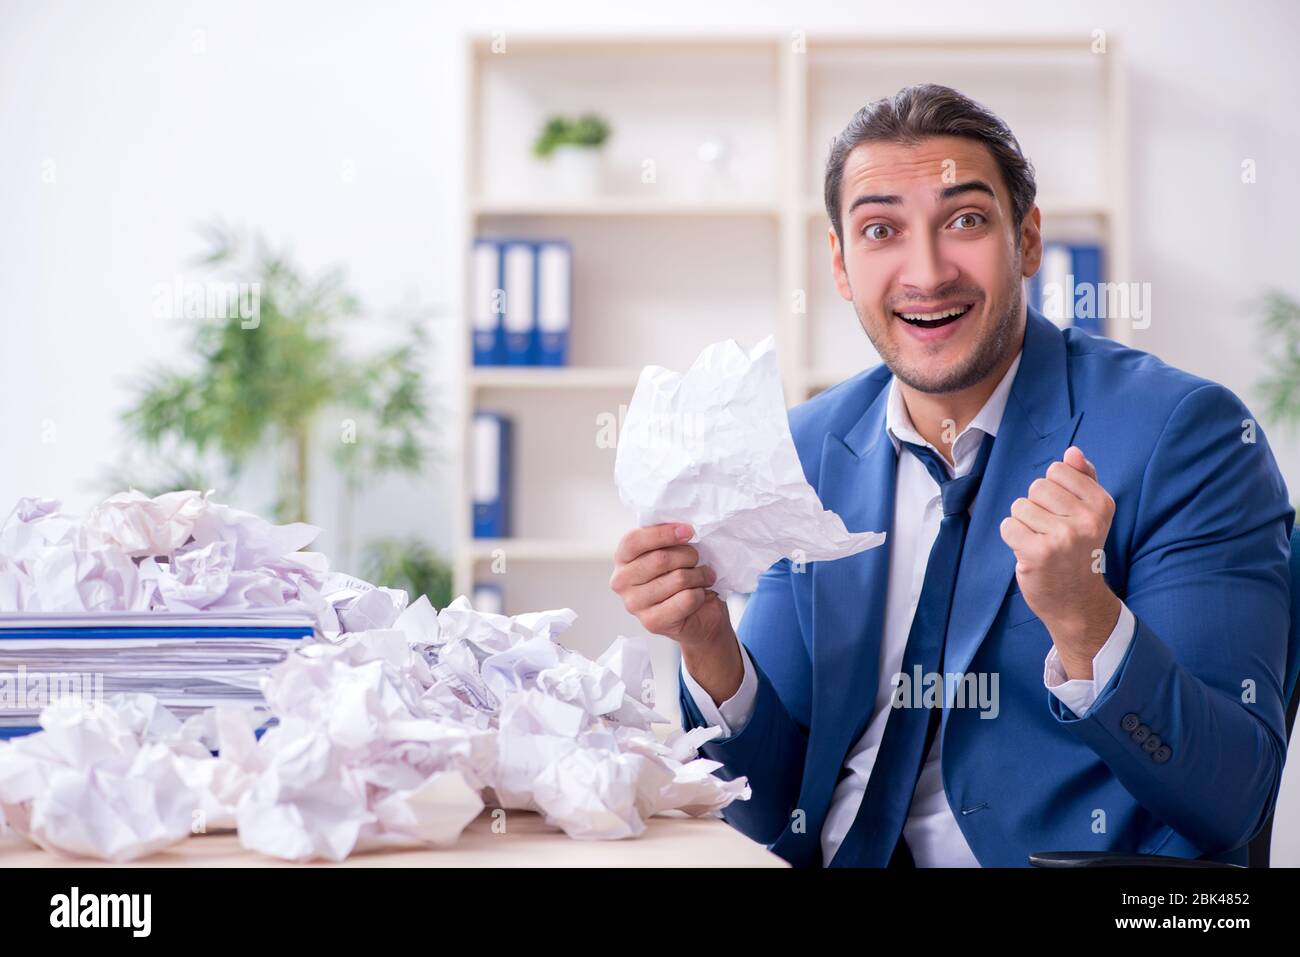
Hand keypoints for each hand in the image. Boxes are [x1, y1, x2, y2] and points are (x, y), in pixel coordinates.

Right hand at [610, 523, 741, 701]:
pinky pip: (686, 599)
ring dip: (699, 575)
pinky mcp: (652, 622)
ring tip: (704, 577)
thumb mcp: (673, 551)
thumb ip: (669, 539)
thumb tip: (683, 528)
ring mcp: (634, 604)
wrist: (700, 615)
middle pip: (660, 559)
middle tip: (699, 559)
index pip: (634, 540)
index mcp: (622, 559)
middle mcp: (621, 582)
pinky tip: (699, 595)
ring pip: (677, 578)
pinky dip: (700, 594)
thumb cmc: (684, 578)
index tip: (689, 532)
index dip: (664, 533)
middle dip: (689, 555)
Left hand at [999, 446, 1121, 679]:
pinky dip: (1012, 537)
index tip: (1064, 515)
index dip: (1052, 491)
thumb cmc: (1078, 553)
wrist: (1077, 602)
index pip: (1058, 469)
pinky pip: (1008, 526)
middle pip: (1036, 486)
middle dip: (1036, 507)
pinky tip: (1028, 552)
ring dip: (1023, 524)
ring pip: (1020, 506)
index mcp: (1102, 504)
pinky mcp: (1038, 553)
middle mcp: (1086, 519)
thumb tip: (1072, 452)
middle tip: (1050, 532)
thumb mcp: (1090, 515)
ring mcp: (1062, 537)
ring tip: (1041, 543)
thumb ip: (1083, 480)